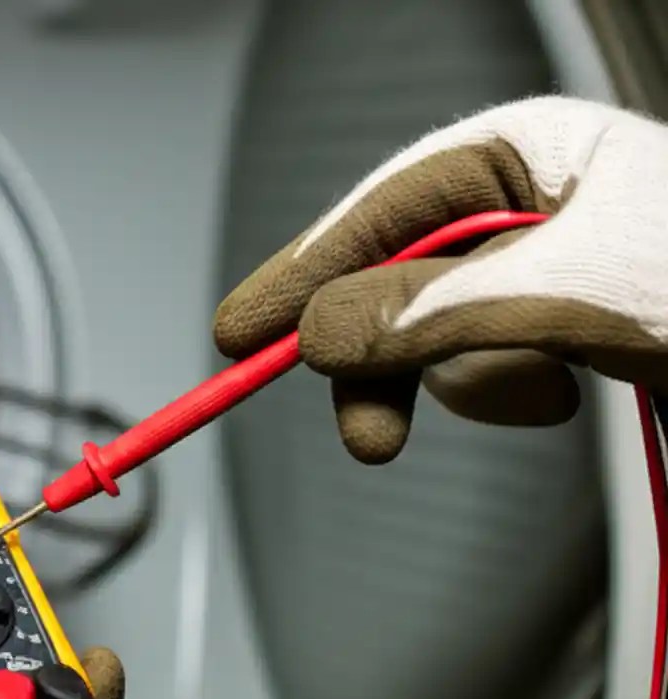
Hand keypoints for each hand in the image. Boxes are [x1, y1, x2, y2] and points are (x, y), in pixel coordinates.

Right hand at [213, 96, 667, 463]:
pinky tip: (566, 391)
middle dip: (381, 358)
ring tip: (544, 391)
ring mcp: (538, 266)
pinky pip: (483, 364)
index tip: (238, 331)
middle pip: (393, 278)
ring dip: (471, 379)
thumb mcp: (574, 287)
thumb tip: (325, 337)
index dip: (304, 271)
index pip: (381, 207)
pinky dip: (507, 392)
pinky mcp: (557, 326)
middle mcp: (522, 201)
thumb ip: (433, 310)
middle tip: (367, 435)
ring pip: (434, 333)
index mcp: (524, 149)